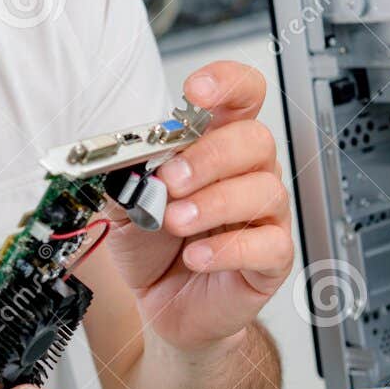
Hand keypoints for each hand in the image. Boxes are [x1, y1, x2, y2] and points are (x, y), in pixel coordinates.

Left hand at [102, 60, 294, 350]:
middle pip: (254, 139)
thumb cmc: (152, 248)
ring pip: (263, 189)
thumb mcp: (123, 204)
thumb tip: (118, 157)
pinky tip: (197, 256)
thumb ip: (123, 177)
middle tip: (169, 181)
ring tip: (174, 222)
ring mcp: (263, 215)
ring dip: (212, 203)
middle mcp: (247, 173)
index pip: (242, 96)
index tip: (196, 92)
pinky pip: (268, 244)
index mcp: (216, 146)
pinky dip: (228, 248)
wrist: (161, 304)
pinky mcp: (270, 258)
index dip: (226, 84)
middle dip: (209, 156)